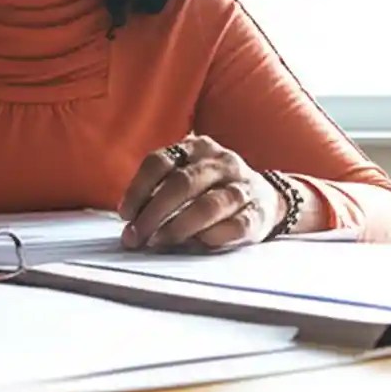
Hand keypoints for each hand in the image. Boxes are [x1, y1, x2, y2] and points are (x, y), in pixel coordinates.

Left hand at [118, 135, 283, 251]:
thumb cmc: (210, 191)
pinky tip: (195, 244)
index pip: (160, 162)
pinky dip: (210, 237)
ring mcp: (243, 186)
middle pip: (181, 183)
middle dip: (153, 213)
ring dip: (177, 227)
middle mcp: (222, 161)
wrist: (265, 199)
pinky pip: (233, 226)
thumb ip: (158, 194)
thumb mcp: (185, 179)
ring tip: (158, 242)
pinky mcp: (258, 212)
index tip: (125, 215)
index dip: (138, 189)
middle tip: (136, 236)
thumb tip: (130, 224)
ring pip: (208, 205)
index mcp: (197, 147)